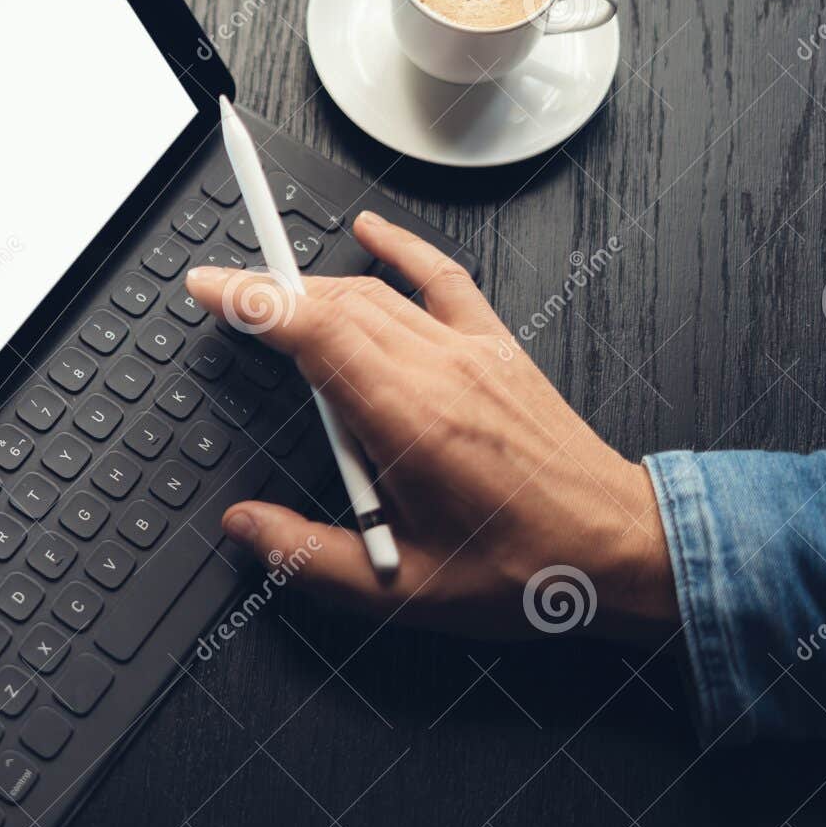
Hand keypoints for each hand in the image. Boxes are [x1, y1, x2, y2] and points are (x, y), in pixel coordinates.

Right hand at [185, 211, 678, 642]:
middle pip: (335, 304)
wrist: (616, 550)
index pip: (315, 333)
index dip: (253, 301)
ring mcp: (471, 353)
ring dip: (313, 285)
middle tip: (218, 293)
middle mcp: (440, 372)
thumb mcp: (402, 593)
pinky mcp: (497, 350)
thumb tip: (245, 527)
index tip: (209, 288)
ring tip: (266, 291)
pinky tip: (372, 233)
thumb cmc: (524, 571)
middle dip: (266, 290)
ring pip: (376, 294)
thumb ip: (311, 557)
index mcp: (411, 423)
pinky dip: (402, 249)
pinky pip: (443, 279)